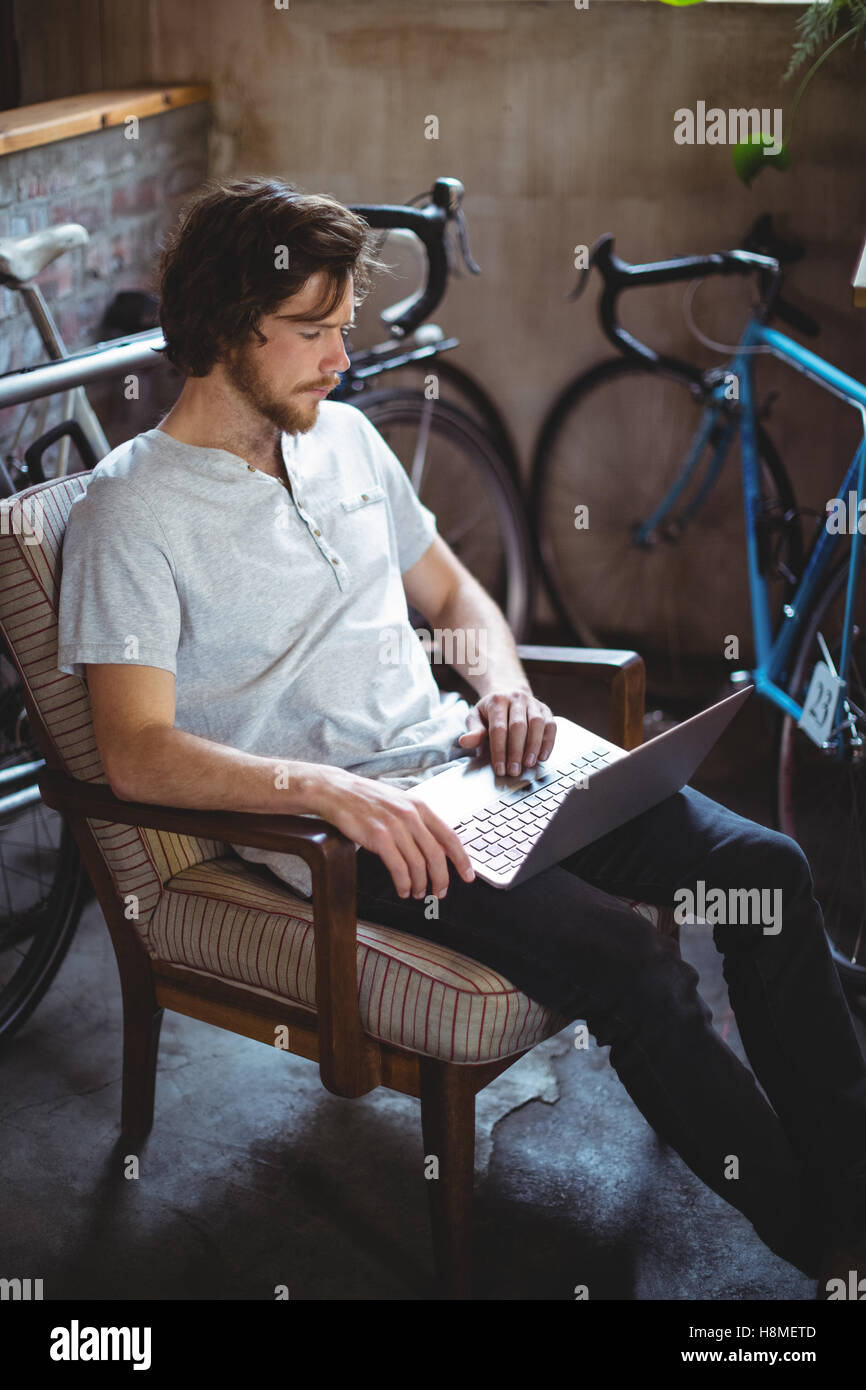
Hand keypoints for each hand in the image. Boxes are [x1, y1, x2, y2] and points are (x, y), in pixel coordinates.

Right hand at [313, 768, 474, 899]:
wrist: (339, 791)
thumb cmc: (369, 799)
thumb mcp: (401, 803)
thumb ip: (420, 822)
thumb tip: (438, 848)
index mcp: (420, 806)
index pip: (450, 836)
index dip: (462, 859)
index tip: (468, 876)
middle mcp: (411, 815)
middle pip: (436, 855)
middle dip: (441, 879)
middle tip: (441, 893)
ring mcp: (394, 825)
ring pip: (417, 864)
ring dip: (420, 884)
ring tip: (419, 894)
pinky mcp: (378, 836)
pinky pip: (398, 867)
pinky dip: (403, 883)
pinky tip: (403, 889)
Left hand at [458, 687, 556, 776]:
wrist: (507, 691)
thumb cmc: (490, 710)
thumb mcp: (476, 717)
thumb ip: (473, 731)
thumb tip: (464, 741)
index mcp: (497, 700)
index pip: (498, 728)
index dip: (499, 751)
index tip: (500, 768)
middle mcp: (516, 698)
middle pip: (518, 727)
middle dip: (516, 751)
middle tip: (514, 770)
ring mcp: (532, 702)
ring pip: (537, 724)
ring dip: (534, 746)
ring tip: (529, 764)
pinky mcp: (545, 709)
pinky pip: (550, 725)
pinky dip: (548, 742)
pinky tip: (542, 756)